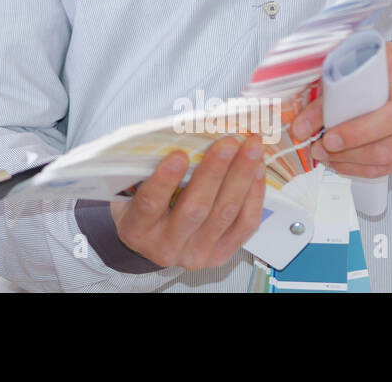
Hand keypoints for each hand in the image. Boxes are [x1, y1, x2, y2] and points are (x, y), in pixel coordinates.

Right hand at [108, 133, 266, 270]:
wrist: (154, 243)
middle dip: (214, 171)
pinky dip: (254, 195)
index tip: (179, 154)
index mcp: (137, 229)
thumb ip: (150, 170)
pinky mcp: (221, 255)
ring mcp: (196, 254)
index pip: (150, 204)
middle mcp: (166, 247)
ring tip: (251, 148)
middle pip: (196, 208)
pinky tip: (257, 170)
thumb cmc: (143, 205)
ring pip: (225, 214)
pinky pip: (245, 225)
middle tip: (228, 142)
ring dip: (241, 176)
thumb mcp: (134, 190)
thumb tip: (183, 135)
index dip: (165, 180)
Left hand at [290, 41, 391, 178]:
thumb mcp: (346, 65)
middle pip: (390, 140)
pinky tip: (341, 163)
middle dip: (349, 151)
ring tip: (324, 156)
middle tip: (318, 149)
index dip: (358, 130)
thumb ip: (324, 93)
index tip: (326, 136)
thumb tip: (300, 129)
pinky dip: (363, 169)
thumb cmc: (369, 65)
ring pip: (390, 157)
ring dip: (351, 163)